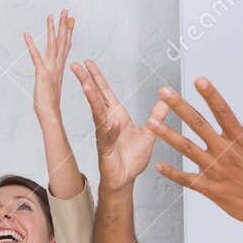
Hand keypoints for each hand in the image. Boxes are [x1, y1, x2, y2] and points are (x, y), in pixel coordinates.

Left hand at [25, 9, 72, 121]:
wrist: (50, 114)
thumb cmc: (49, 102)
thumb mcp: (51, 84)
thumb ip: (53, 76)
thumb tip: (52, 72)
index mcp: (60, 67)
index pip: (66, 45)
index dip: (68, 32)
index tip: (70, 20)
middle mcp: (57, 65)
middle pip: (62, 41)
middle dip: (63, 25)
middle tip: (65, 10)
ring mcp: (50, 69)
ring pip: (53, 45)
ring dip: (51, 29)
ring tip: (51, 15)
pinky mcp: (42, 74)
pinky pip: (36, 57)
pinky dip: (31, 45)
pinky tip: (27, 35)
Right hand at [72, 59, 163, 192]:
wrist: (126, 179)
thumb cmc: (133, 158)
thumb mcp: (149, 133)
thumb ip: (156, 116)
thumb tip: (166, 100)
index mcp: (117, 115)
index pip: (105, 92)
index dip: (97, 77)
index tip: (88, 63)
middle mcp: (108, 121)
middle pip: (96, 97)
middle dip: (86, 81)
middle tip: (76, 66)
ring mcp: (104, 134)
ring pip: (97, 113)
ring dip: (92, 100)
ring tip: (86, 86)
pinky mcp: (105, 148)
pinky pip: (107, 136)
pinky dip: (109, 129)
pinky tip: (110, 123)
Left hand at [150, 80, 242, 239]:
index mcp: (242, 140)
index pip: (223, 111)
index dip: (211, 95)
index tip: (199, 80)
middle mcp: (226, 153)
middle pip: (198, 125)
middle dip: (179, 107)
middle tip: (163, 92)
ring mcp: (216, 171)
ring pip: (186, 149)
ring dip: (167, 135)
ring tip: (151, 122)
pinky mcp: (211, 190)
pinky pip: (187, 180)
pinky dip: (172, 173)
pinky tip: (158, 165)